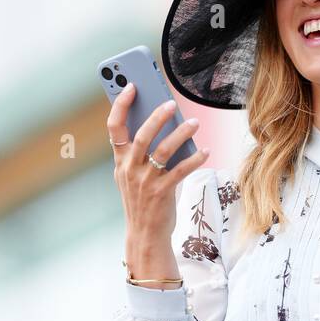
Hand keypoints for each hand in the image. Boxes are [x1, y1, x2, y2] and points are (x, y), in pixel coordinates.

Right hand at [108, 82, 208, 268]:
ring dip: (181, 134)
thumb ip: (139, 154)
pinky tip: (206, 151)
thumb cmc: (141, 201)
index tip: (130, 86)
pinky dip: (194, 159)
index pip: (114, 127)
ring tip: (195, 123)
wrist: (144, 234)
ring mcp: (145, 182)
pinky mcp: (162, 193)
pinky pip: (181, 171)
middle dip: (157, 116)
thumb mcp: (132, 177)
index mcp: (120, 161)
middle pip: (142, 135)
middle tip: (171, 103)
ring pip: (163, 150)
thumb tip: (159, 125)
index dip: (121, 104)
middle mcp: (129, 169)